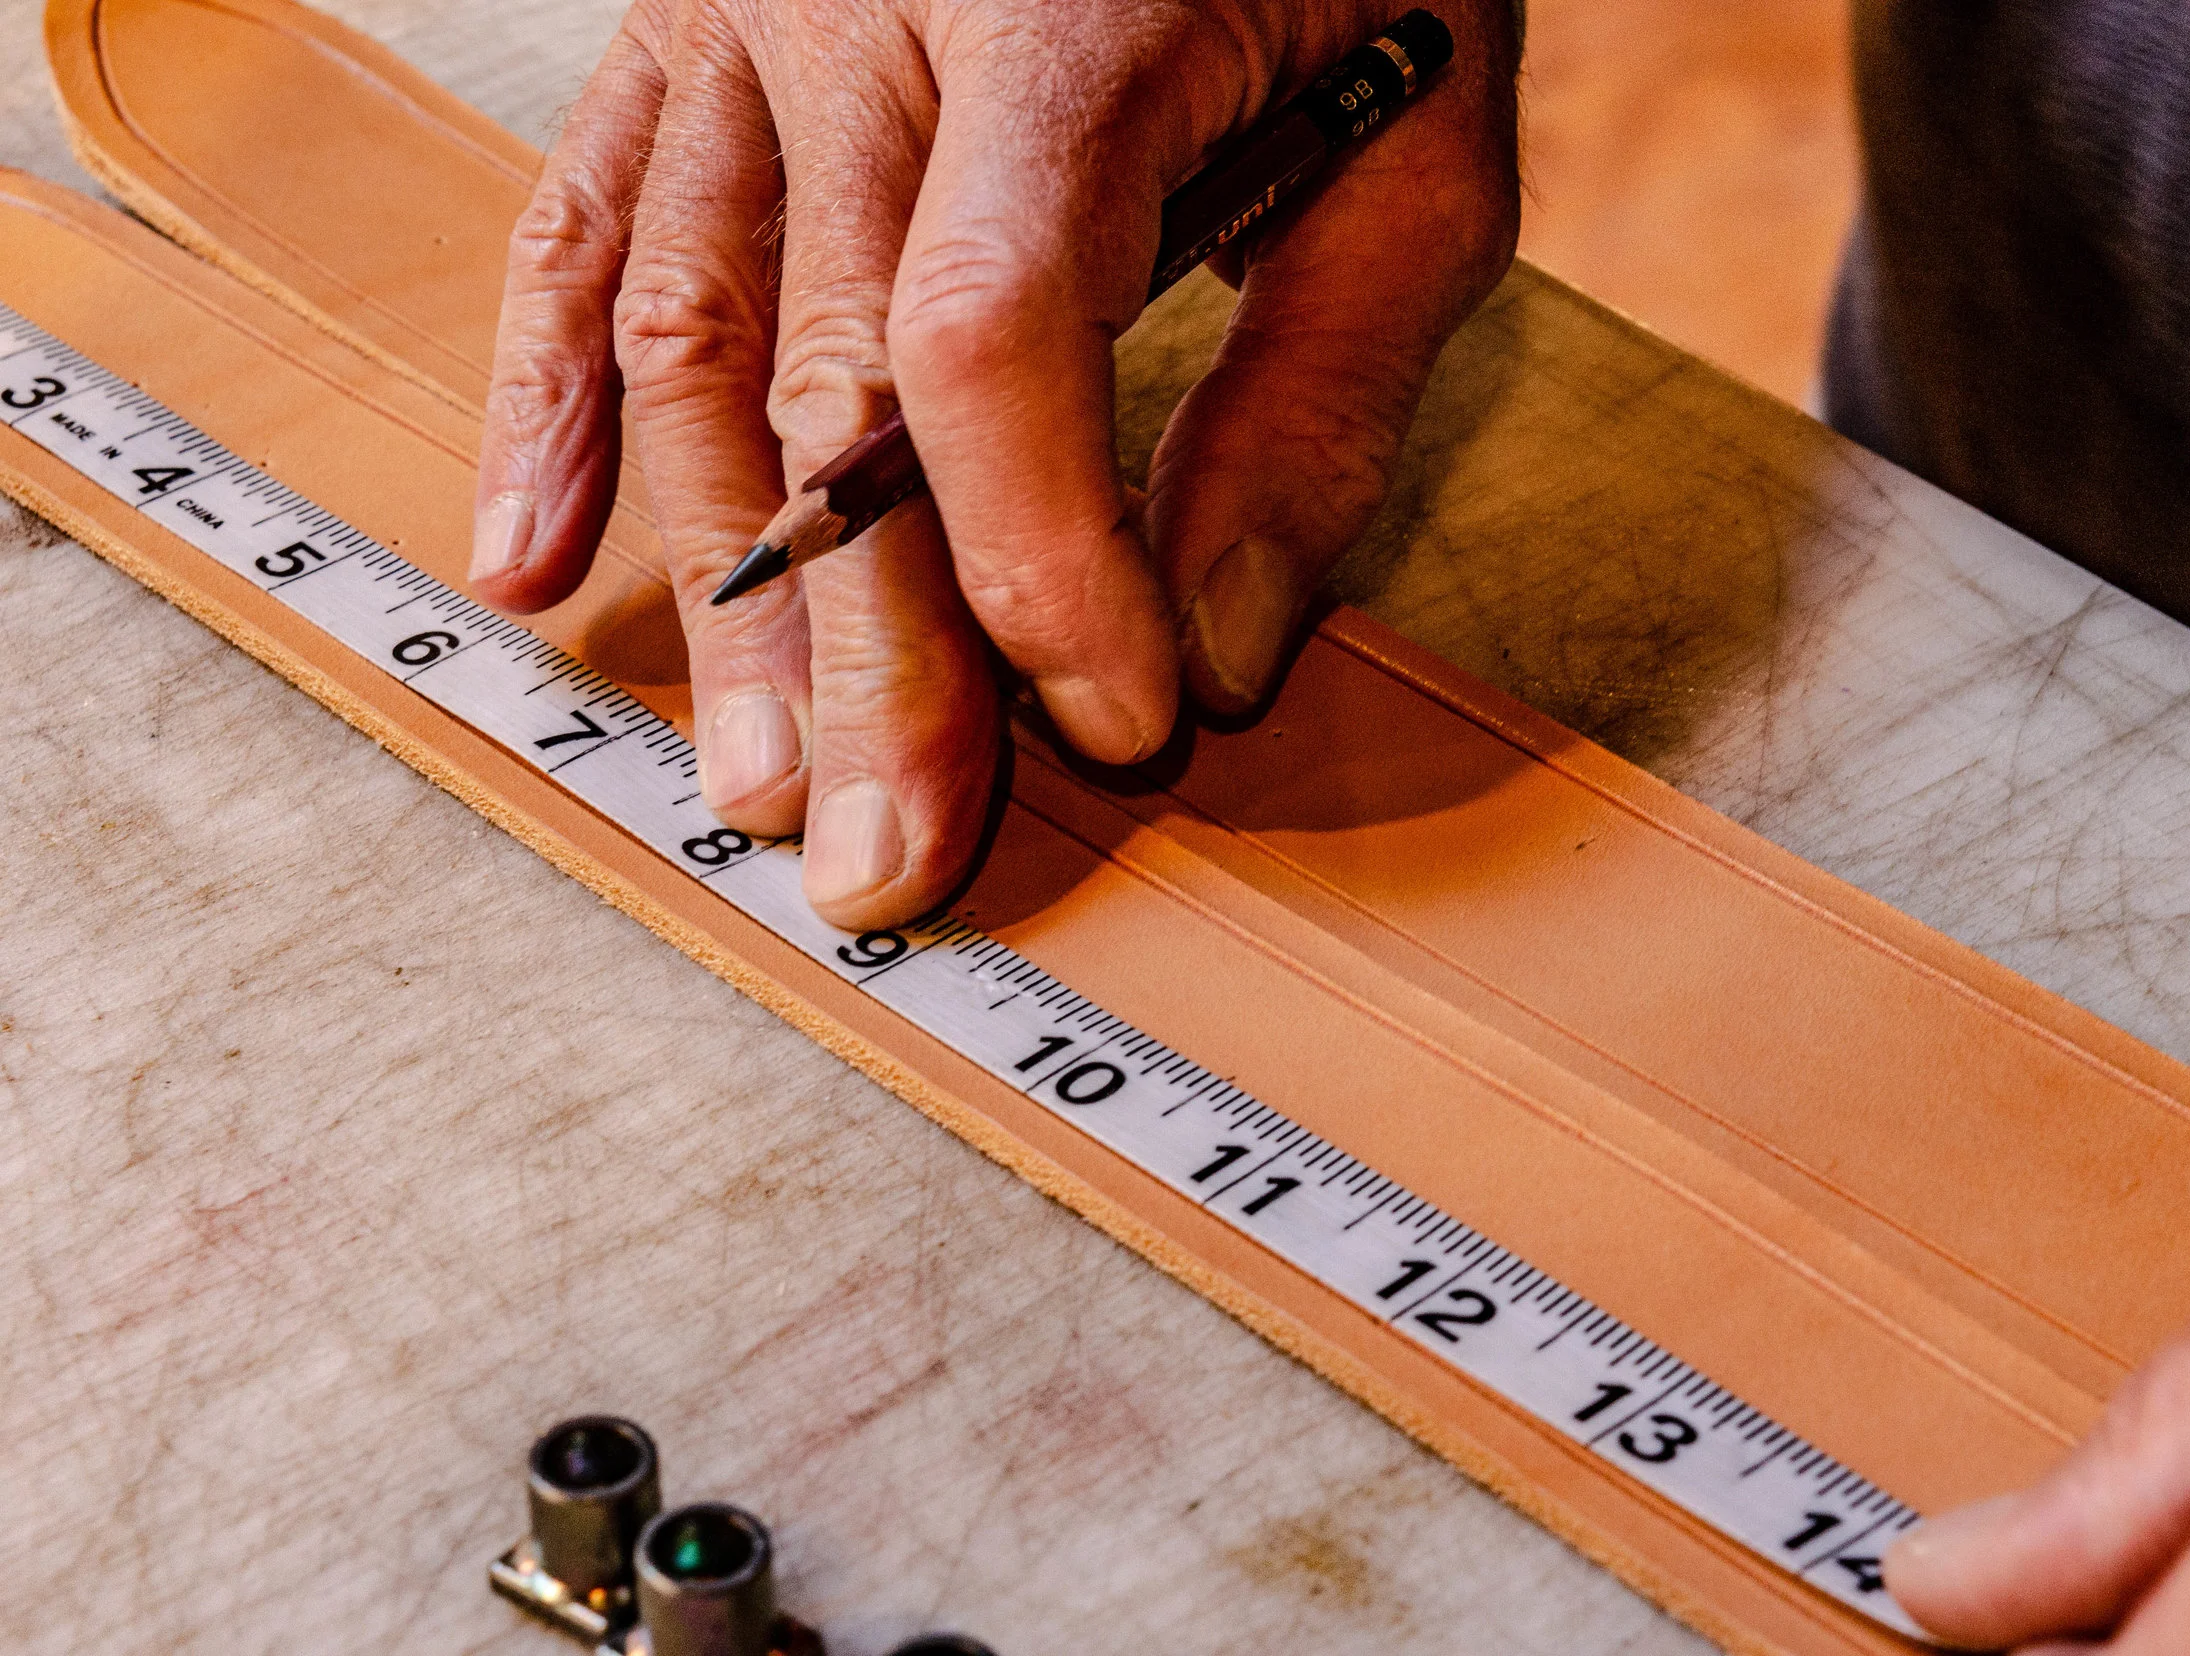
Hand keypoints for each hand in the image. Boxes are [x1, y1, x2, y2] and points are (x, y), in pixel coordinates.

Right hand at [468, 0, 1519, 927]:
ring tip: (756, 782)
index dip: (1036, 557)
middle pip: (830, 380)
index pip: (993, 334)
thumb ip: (1323, 389)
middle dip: (868, 650)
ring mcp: (744, 17)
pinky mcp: (681, 30)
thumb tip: (1212, 650)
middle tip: (883, 860)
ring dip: (716, 585)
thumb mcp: (1415, 133)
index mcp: (1066, 24)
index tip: (1111, 718)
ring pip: (689, 336)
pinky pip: (577, 224)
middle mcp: (866, 11)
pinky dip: (547, 398)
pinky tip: (533, 557)